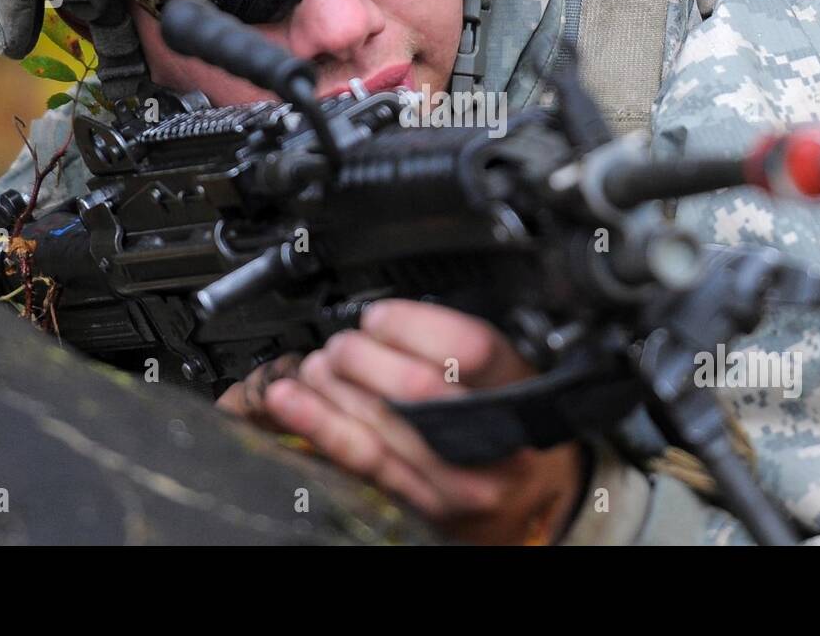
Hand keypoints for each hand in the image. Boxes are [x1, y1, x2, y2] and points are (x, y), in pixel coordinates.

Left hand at [216, 300, 585, 544]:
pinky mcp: (424, 503)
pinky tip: (293, 402)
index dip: (410, 326)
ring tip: (315, 367)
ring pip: (381, 425)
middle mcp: (495, 439)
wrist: (526, 494)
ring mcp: (459, 479)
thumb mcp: (504, 368)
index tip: (378, 317)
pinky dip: (321, 424)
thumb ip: (453, 343)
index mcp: (518, 386)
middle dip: (361, 358)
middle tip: (343, 345)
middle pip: (416, 390)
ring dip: (333, 387)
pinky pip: (364, 460)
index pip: (469, 348)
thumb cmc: (508, 416)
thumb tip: (382, 317)